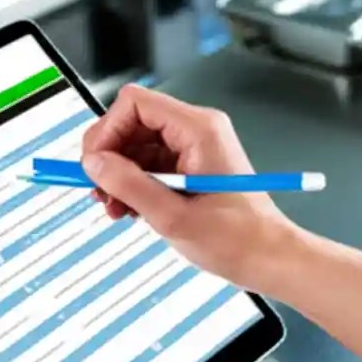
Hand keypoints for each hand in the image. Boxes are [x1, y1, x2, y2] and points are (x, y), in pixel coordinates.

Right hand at [81, 85, 301, 292]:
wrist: (267, 258)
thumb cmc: (237, 239)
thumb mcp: (173, 216)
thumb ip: (129, 185)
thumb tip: (94, 164)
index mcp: (199, 130)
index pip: (135, 104)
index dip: (107, 130)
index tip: (93, 164)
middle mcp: (197, 131)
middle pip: (132, 123)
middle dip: (109, 157)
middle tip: (98, 190)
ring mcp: (194, 148)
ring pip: (137, 147)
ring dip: (118, 176)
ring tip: (113, 208)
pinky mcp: (191, 168)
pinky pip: (150, 165)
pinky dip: (134, 185)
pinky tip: (128, 210)